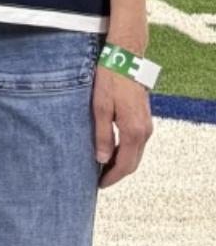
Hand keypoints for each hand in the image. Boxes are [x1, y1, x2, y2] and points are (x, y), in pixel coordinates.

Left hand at [93, 66, 152, 187]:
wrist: (125, 60)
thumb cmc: (109, 81)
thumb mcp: (100, 108)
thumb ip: (102, 135)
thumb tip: (102, 159)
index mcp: (133, 131)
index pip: (125, 164)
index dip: (112, 177)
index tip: (98, 185)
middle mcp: (145, 131)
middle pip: (133, 162)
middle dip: (116, 174)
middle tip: (98, 181)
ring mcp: (147, 125)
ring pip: (136, 153)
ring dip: (121, 163)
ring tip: (101, 168)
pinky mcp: (144, 119)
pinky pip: (136, 143)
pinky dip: (125, 152)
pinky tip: (111, 151)